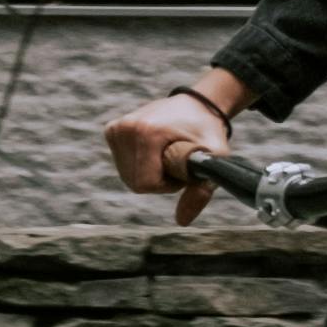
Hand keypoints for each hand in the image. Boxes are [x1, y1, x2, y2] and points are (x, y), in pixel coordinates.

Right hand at [101, 74, 253, 220]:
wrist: (197, 104)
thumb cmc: (207, 132)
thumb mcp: (214, 160)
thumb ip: (200, 191)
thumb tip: (182, 221)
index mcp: (147, 132)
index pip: (145, 184)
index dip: (167, 185)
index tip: (182, 169)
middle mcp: (126, 128)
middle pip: (133, 182)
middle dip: (157, 180)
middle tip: (177, 160)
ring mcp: (117, 128)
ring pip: (127, 176)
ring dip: (149, 173)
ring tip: (167, 153)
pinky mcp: (112, 130)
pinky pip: (122, 164)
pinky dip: (139, 164)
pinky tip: (155, 149)